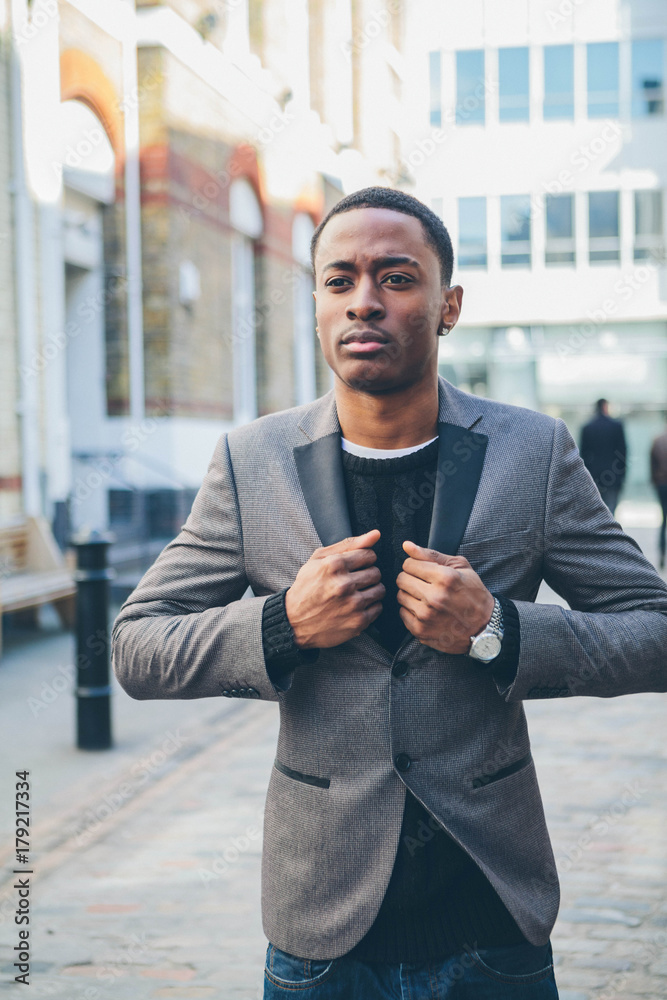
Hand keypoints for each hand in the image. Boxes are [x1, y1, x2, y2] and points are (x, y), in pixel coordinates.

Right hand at [285, 530, 384, 648]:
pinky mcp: (358, 621)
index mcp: (334, 565)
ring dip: (370, 590)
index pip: (369, 555)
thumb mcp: (319, 559)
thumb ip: (349, 544)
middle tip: (353, 582)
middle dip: (367, 575)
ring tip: (355, 594)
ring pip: (380, 590)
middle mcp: (344, 584)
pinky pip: (378, 608)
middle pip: (376, 572)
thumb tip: (376, 534)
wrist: (294, 621)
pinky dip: (369, 607)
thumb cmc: (307, 586)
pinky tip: (355, 607)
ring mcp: (352, 604)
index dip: (363, 561)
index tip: (354, 567)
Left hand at [396, 540, 494, 653]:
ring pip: (400, 596)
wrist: (484, 627)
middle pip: (401, 579)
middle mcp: (434, 597)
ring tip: (426, 597)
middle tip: (424, 583)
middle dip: (410, 578)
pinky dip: (411, 610)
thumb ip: (430, 554)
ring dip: (410, 594)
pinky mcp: (421, 631)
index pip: (409, 564)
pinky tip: (426, 610)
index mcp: (445, 578)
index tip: (423, 570)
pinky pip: (402, 613)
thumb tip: (406, 545)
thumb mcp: (460, 567)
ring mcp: (426, 616)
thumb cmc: (473, 593)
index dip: (415, 565)